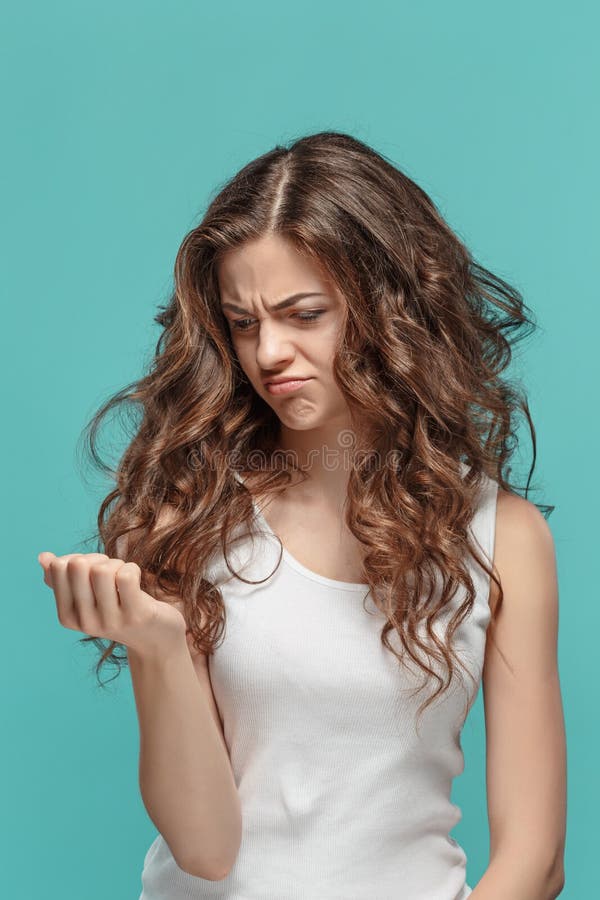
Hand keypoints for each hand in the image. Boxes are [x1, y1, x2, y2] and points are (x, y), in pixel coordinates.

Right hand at [37, 551, 187, 658]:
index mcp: (68, 616)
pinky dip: (132, 569)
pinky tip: (137, 581)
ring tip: (125, 577)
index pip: (59, 568)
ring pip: (103, 570)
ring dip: (117, 564)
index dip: (79, 558)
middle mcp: (86, 622)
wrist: (157, 639)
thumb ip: (65, 579)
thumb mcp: (90, 597)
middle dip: (98, 559)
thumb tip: (43, 558)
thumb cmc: (121, 609)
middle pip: (79, 566)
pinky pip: (126, 576)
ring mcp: (111, 621)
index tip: (95, 570)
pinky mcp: (136, 616)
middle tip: (113, 572)